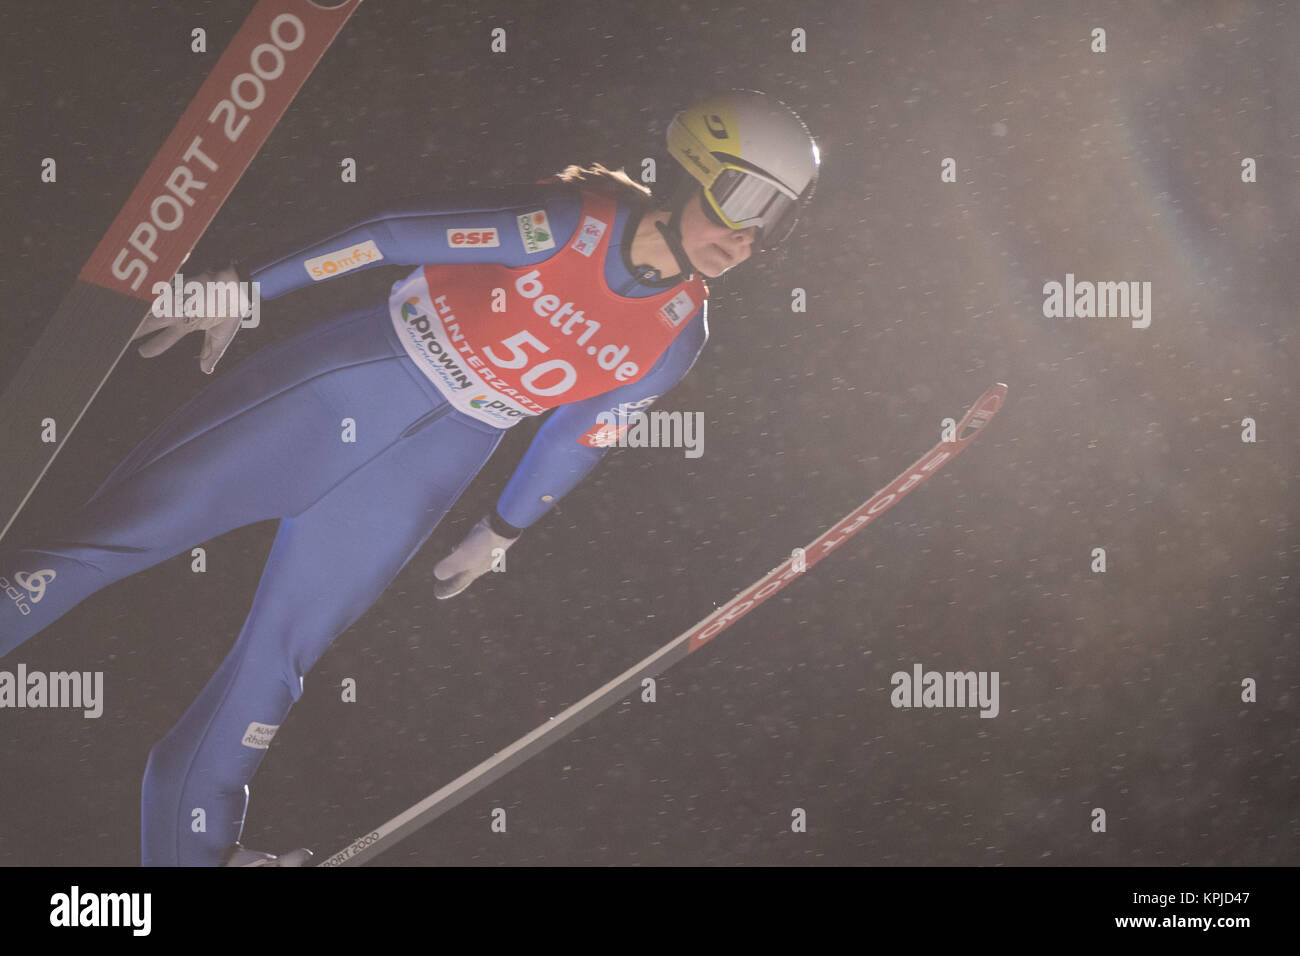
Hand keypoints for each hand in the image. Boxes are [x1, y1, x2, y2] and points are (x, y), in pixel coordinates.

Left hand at [133, 265, 248, 373]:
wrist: (239, 287)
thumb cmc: (232, 309)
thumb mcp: (222, 335)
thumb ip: (212, 351)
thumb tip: (205, 371)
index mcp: (187, 324)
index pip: (167, 338)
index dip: (154, 346)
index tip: (142, 352)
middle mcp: (179, 312)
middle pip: (154, 323)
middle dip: (138, 330)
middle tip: (119, 337)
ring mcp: (179, 298)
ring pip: (155, 307)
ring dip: (140, 312)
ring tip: (123, 316)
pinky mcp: (183, 284)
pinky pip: (165, 288)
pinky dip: (153, 291)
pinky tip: (138, 294)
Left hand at [433, 515, 519, 598]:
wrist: (503, 526)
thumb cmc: (483, 543)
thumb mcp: (463, 556)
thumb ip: (450, 566)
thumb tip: (438, 575)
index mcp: (474, 571)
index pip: (459, 583)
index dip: (448, 589)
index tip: (437, 594)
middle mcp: (480, 564)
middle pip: (464, 575)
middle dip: (453, 580)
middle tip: (442, 584)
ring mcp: (483, 553)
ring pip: (468, 563)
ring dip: (458, 566)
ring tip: (449, 567)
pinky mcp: (484, 540)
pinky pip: (471, 550)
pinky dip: (463, 551)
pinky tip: (459, 546)